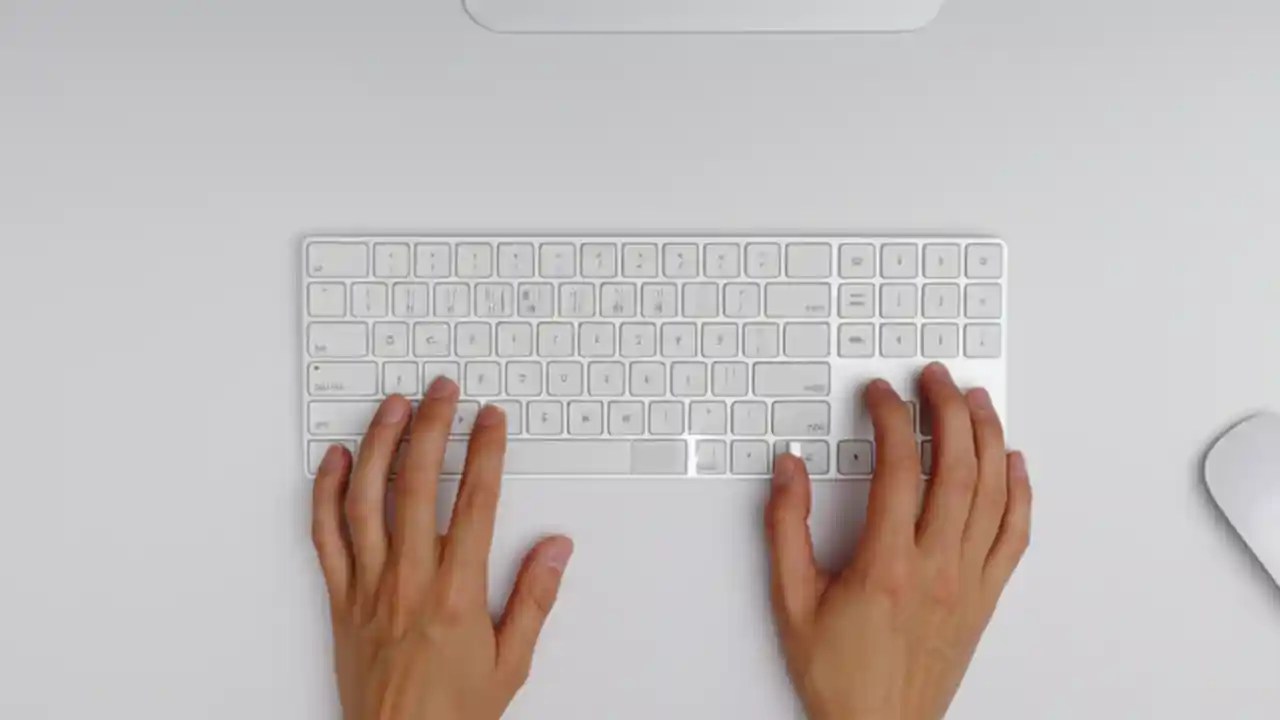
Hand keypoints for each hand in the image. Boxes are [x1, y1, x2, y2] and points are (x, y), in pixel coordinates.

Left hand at [311, 377, 573, 719]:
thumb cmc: (451, 713)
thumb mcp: (512, 661)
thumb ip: (534, 598)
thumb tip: (556, 548)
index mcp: (456, 594)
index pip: (477, 503)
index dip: (487, 452)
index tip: (491, 420)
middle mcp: (408, 581)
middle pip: (419, 485)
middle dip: (433, 428)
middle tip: (443, 391)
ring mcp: (369, 586)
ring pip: (368, 499)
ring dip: (380, 445)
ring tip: (394, 407)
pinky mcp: (340, 598)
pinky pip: (326, 535)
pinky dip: (326, 492)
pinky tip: (337, 461)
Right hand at [766, 363, 1031, 719]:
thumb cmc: (838, 675)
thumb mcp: (790, 600)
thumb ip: (785, 529)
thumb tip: (789, 471)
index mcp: (885, 566)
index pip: (897, 469)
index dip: (891, 419)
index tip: (881, 395)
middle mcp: (936, 569)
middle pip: (955, 470)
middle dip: (948, 411)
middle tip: (936, 379)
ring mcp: (968, 583)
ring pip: (991, 494)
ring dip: (987, 438)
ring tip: (976, 402)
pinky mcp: (985, 598)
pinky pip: (1014, 536)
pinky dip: (1019, 493)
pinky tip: (1013, 465)